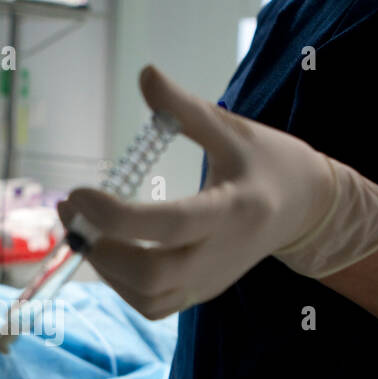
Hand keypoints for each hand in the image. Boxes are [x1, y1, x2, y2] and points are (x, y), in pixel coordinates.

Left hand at [58, 65, 377, 318]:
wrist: (305, 208)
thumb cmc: (267, 161)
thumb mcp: (233, 128)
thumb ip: (186, 108)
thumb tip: (145, 74)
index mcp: (234, 210)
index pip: (171, 225)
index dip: (118, 217)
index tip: (80, 192)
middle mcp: (222, 255)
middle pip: (152, 275)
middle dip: (102, 248)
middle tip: (72, 211)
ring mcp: (211, 280)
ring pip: (147, 297)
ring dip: (105, 267)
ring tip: (82, 228)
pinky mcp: (201, 292)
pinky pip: (152, 303)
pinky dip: (119, 283)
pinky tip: (107, 248)